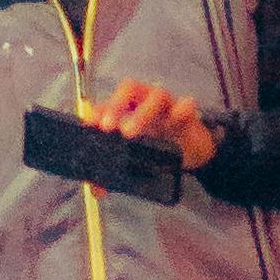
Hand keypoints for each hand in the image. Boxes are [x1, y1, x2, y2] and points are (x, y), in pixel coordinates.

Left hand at [93, 76, 217, 173]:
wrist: (190, 148)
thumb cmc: (157, 145)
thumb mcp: (134, 158)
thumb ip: (114, 171)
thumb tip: (97, 190)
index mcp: (128, 107)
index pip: (110, 102)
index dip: (98, 111)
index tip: (90, 125)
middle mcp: (145, 99)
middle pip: (129, 89)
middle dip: (116, 106)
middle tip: (107, 127)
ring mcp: (167, 103)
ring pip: (156, 95)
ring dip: (142, 112)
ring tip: (129, 132)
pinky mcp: (188, 112)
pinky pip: (187, 105)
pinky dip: (182, 109)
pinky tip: (177, 117)